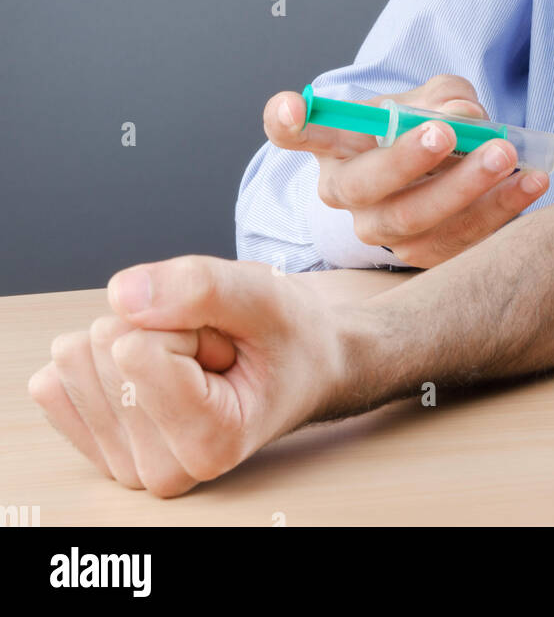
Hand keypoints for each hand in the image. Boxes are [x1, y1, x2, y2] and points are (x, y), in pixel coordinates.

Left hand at [27, 257, 345, 496]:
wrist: (294, 364)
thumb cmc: (284, 336)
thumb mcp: (264, 295)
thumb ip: (200, 288)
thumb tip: (120, 294)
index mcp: (211, 443)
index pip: (137, 350)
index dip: (184, 323)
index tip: (223, 346)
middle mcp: (163, 469)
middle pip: (106, 349)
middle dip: (158, 328)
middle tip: (209, 351)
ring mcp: (125, 463)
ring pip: (77, 358)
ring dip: (135, 337)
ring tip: (188, 359)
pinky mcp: (97, 446)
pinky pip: (56, 377)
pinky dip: (102, 353)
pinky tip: (149, 369)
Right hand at [263, 74, 549, 267]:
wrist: (450, 173)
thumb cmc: (428, 124)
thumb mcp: (433, 97)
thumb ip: (445, 98)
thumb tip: (464, 117)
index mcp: (334, 144)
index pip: (293, 132)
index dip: (287, 121)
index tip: (293, 109)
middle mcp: (347, 193)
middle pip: (361, 185)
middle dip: (404, 160)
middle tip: (445, 133)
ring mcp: (382, 232)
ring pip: (412, 221)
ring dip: (463, 188)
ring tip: (503, 154)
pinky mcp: (425, 256)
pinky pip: (460, 241)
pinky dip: (500, 210)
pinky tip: (530, 182)